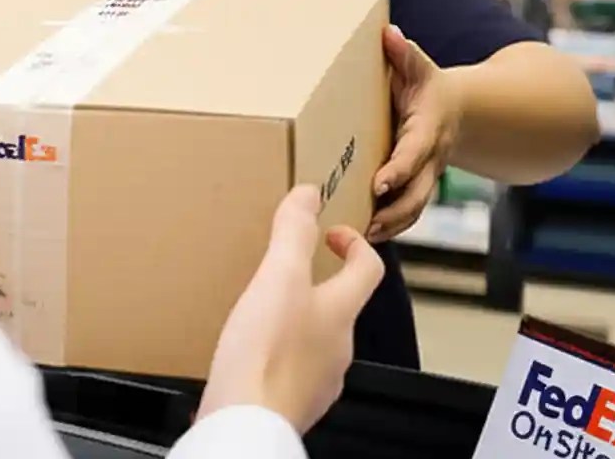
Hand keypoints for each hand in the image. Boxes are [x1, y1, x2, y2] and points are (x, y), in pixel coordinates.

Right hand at [198, 186, 384, 433]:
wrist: (246, 421)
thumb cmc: (264, 354)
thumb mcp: (278, 277)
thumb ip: (294, 233)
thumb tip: (310, 194)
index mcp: (341, 312)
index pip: (368, 269)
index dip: (355, 243)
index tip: (332, 232)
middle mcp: (339, 348)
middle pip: (341, 305)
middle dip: (319, 282)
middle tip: (287, 268)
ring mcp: (318, 380)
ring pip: (317, 340)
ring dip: (297, 320)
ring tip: (262, 311)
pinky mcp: (293, 403)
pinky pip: (292, 370)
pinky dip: (278, 355)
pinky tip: (250, 353)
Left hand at [368, 25, 461, 243]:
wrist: (459, 109)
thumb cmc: (428, 85)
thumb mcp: (418, 66)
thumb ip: (403, 53)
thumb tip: (389, 33)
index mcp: (427, 130)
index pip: (413, 153)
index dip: (398, 170)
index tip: (379, 184)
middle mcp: (430, 158)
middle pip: (417, 193)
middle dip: (393, 210)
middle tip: (366, 224)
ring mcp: (427, 176)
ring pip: (414, 209)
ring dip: (390, 226)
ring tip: (359, 239)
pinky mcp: (418, 187)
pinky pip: (408, 213)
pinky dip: (390, 228)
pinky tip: (362, 239)